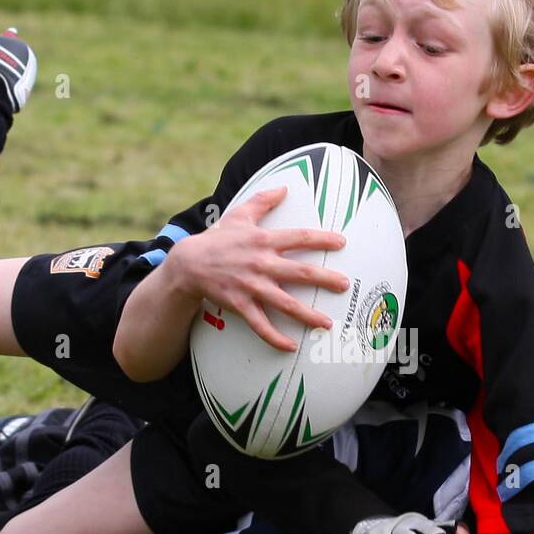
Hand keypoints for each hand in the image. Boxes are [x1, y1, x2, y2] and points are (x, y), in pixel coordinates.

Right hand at [173, 186, 350, 351]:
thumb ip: (263, 200)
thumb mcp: (239, 214)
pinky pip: (260, 324)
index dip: (322, 239)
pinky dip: (275, 337)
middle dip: (325, 279)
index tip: (341, 242)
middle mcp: (261, 263)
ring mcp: (251, 286)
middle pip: (299, 272)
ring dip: (308, 315)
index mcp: (263, 240)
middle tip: (344, 285)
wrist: (189, 263)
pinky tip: (291, 346)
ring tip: (326, 324)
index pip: (299, 238)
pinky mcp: (240, 304)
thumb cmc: (218, 239)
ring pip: (285, 303)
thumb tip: (284, 187)